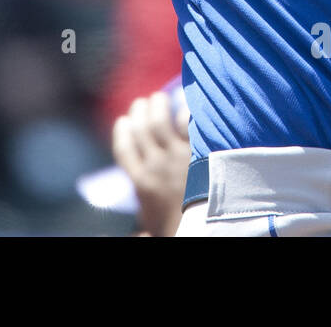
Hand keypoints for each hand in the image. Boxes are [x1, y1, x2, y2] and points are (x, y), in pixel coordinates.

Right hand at [112, 90, 190, 236]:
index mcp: (141, 183)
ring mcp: (177, 156)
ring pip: (159, 121)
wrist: (208, 229)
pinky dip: (184, 110)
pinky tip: (184, 103)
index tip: (123, 121)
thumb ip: (142, 227)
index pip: (123, 149)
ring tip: (159, 98)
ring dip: (156, 105)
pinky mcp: (198, 151)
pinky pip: (187, 122)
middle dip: (138, 111)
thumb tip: (135, 233)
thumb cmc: (180, 228)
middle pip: (140, 129)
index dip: (121, 131)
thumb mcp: (154, 230)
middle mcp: (155, 165)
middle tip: (143, 102)